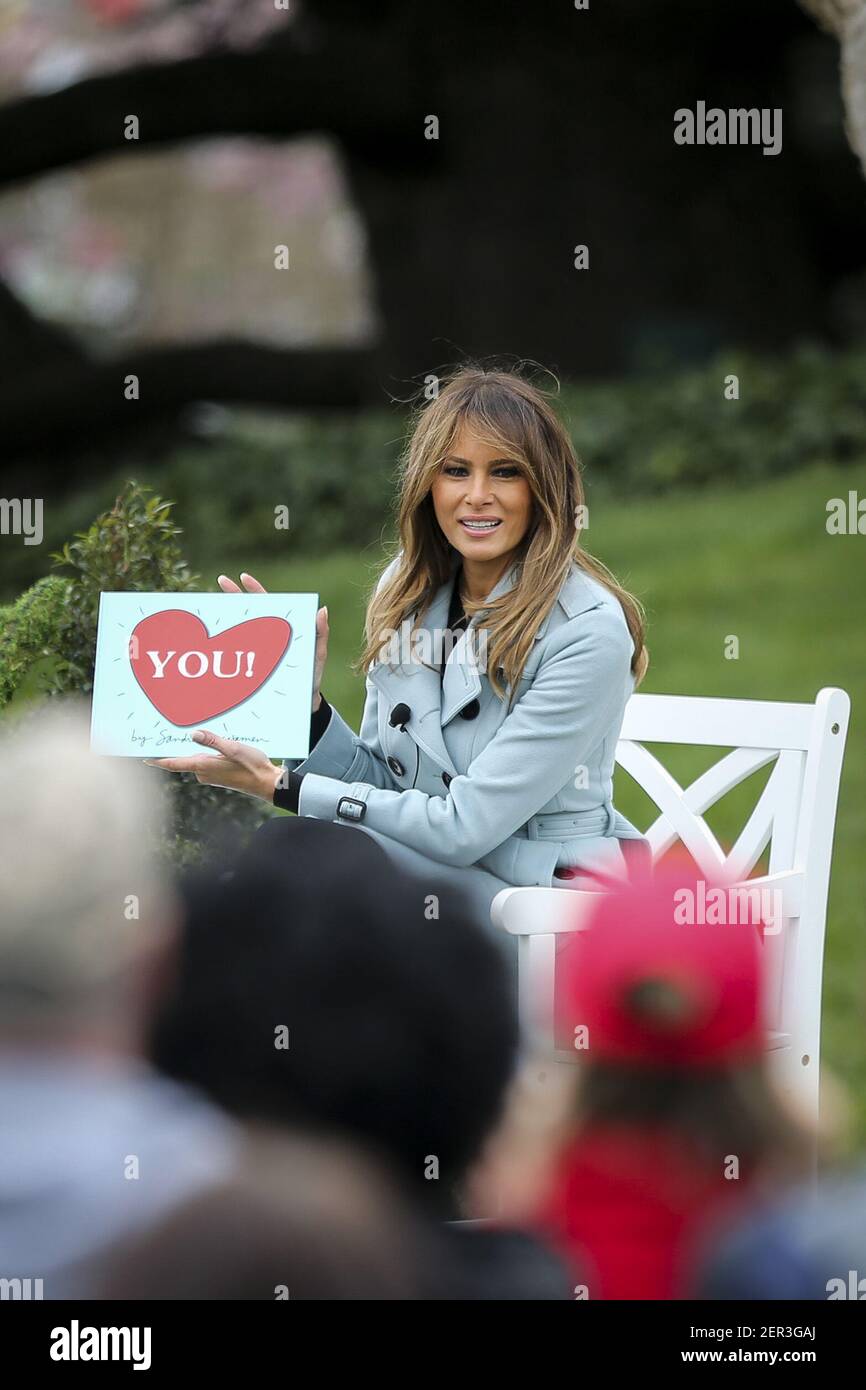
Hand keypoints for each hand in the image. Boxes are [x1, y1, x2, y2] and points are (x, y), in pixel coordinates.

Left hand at [143, 729, 281, 801]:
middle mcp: (204, 772)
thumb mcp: (233, 748)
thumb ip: (213, 741)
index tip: (143, 758)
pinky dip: (205, 754)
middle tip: (168, 732)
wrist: (267, 783)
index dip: (158, 760)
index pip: (174, 763)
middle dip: (177, 748)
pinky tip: (213, 746)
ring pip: (196, 760)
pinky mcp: (218, 776)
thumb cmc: (251, 766)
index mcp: (204, 765)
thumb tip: (193, 734)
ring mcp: (211, 775)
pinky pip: (206, 762)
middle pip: (184, 759)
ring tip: (194, 733)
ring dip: (194, 750)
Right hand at [217, 570, 328, 711]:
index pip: (268, 605)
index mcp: (280, 630)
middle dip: (234, 595)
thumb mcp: (317, 655)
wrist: (302, 706)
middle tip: (222, 580)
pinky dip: (220, 647)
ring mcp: (255, 651)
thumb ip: (320, 634)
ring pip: (236, 630)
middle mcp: (265, 637)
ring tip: (209, 610)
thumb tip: (322, 610)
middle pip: (248, 612)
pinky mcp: (247, 667)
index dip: (256, 590)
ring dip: (223, 620)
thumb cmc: (311, 678)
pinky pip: (232, 655)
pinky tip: (207, 643)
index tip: (243, 578)